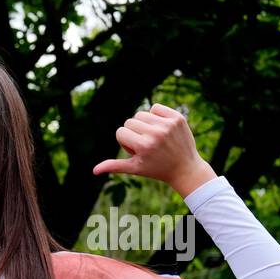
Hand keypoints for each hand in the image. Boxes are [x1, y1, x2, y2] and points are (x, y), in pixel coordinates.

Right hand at [92, 103, 215, 196]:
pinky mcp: (177, 117)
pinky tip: (161, 127)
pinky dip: (156, 115)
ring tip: (153, 137)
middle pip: (130, 121)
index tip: (137, 151)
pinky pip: (156, 107)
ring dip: (143, 123)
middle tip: (146, 145)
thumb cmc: (157, 169)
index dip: (125, 142)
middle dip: (134, 132)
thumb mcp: (134, 168)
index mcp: (143, 146)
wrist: (185, 168)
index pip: (120, 132)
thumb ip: (114, 166)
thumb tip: (94, 171)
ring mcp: (168, 124)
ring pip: (142, 114)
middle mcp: (155, 133)